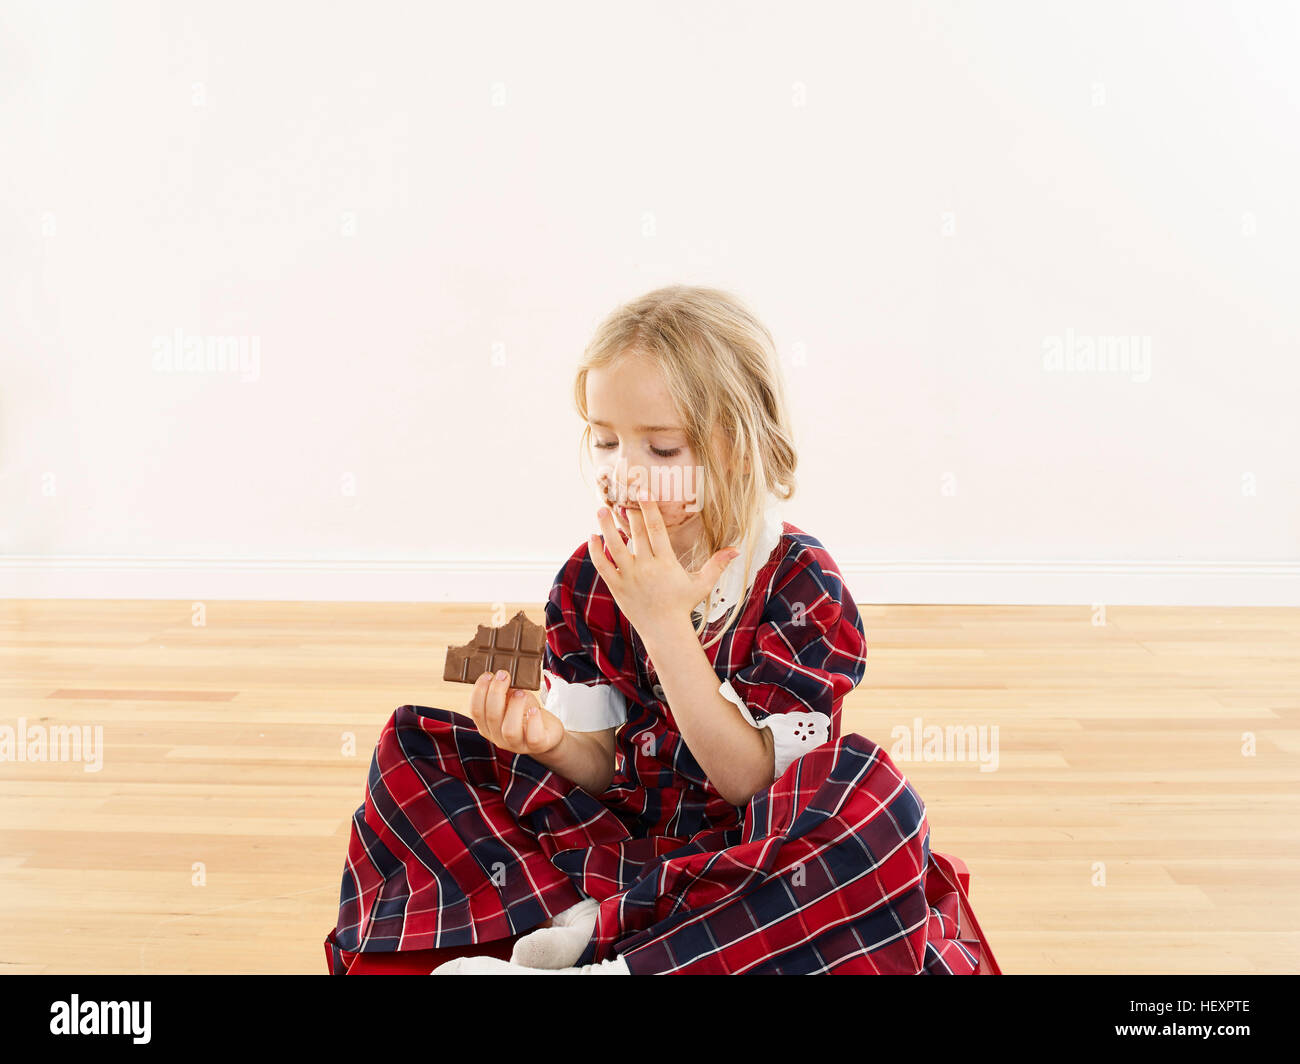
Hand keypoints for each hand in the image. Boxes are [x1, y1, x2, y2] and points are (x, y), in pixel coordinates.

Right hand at [468, 669, 565, 755]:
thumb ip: (502, 692)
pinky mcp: (536, 745)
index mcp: (487, 726)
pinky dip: (533, 721)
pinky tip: (534, 709)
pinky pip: (533, 737)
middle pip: (491, 717)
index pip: (475, 711)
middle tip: (504, 675)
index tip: (488, 674)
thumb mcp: (511, 700)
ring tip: (521, 692)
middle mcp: (498, 737)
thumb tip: (498, 674)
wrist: (547, 733)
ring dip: (514, 707)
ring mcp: (517, 744)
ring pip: (509, 730)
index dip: (479, 692)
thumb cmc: (525, 713)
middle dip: (496, 692)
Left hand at [589, 492, 738, 640]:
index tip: (643, 492)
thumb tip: (736, 549)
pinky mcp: (617, 587)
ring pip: (614, 547)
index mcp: (666, 563)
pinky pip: (603, 565)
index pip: (656, 530)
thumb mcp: (703, 584)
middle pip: (636, 534)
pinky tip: (592, 536)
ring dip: (606, 527)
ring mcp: (629, 577)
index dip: (649, 509)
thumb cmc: (683, 605)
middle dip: (629, 514)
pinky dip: (595, 551)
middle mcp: (646, 567)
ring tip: (601, 509)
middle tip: (623, 497)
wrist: (664, 631)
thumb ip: (717, 564)